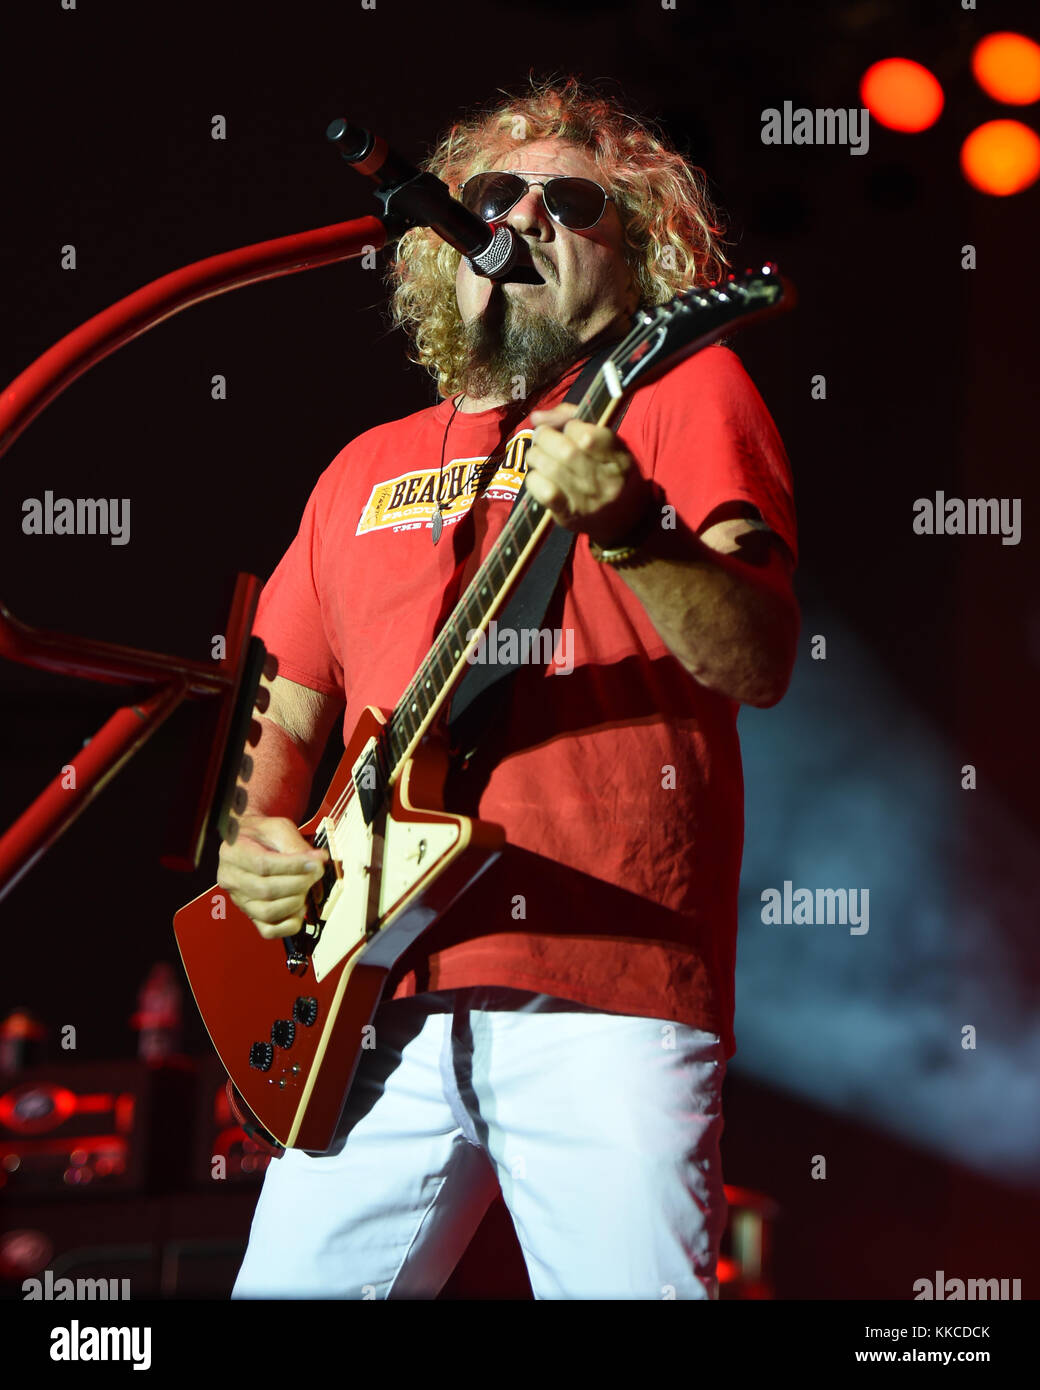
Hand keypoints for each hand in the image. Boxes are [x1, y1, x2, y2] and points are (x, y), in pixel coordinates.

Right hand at [217, 814, 327, 939]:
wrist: (249, 841)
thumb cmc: (262, 835)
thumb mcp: (278, 828)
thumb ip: (296, 844)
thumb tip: (318, 861)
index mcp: (233, 853)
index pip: (263, 865)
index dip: (294, 866)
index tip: (316, 862)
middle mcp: (231, 879)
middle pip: (266, 890)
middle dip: (299, 882)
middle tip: (316, 872)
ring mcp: (239, 901)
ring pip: (267, 912)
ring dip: (296, 901)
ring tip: (308, 886)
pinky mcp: (251, 915)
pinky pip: (269, 931)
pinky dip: (289, 923)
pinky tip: (300, 906)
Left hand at [527, 402, 650, 547]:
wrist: (621, 521)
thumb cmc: (609, 473)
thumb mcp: (605, 443)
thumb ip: (572, 419)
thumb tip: (536, 416)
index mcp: (619, 458)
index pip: (587, 435)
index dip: (570, 426)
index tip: (568, 429)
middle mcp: (605, 480)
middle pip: (566, 451)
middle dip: (545, 437)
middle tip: (542, 437)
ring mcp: (586, 500)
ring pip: (551, 468)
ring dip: (535, 456)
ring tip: (537, 455)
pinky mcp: (568, 515)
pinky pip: (545, 493)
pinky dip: (534, 480)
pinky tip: (537, 476)